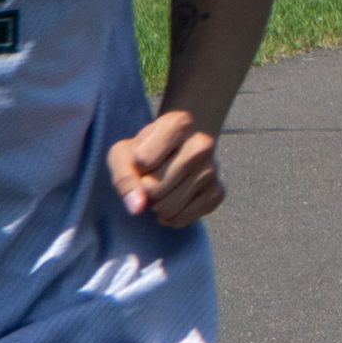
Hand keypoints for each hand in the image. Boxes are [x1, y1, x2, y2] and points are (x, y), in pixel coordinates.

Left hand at [107, 107, 226, 227]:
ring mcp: (212, 169)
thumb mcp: (124, 153)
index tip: (144, 157)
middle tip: (152, 176)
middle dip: (146, 189)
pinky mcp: (217, 193)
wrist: (178, 150)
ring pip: (168, 208)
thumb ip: (124, 177)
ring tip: (162, 188)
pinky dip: (171, 217)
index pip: (142, 160)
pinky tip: (173, 199)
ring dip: (157, 206)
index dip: (135, 166)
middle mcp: (202, 143)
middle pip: (155, 189)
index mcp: (179, 123)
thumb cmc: (146, 150)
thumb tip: (138, 206)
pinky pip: (182, 219)